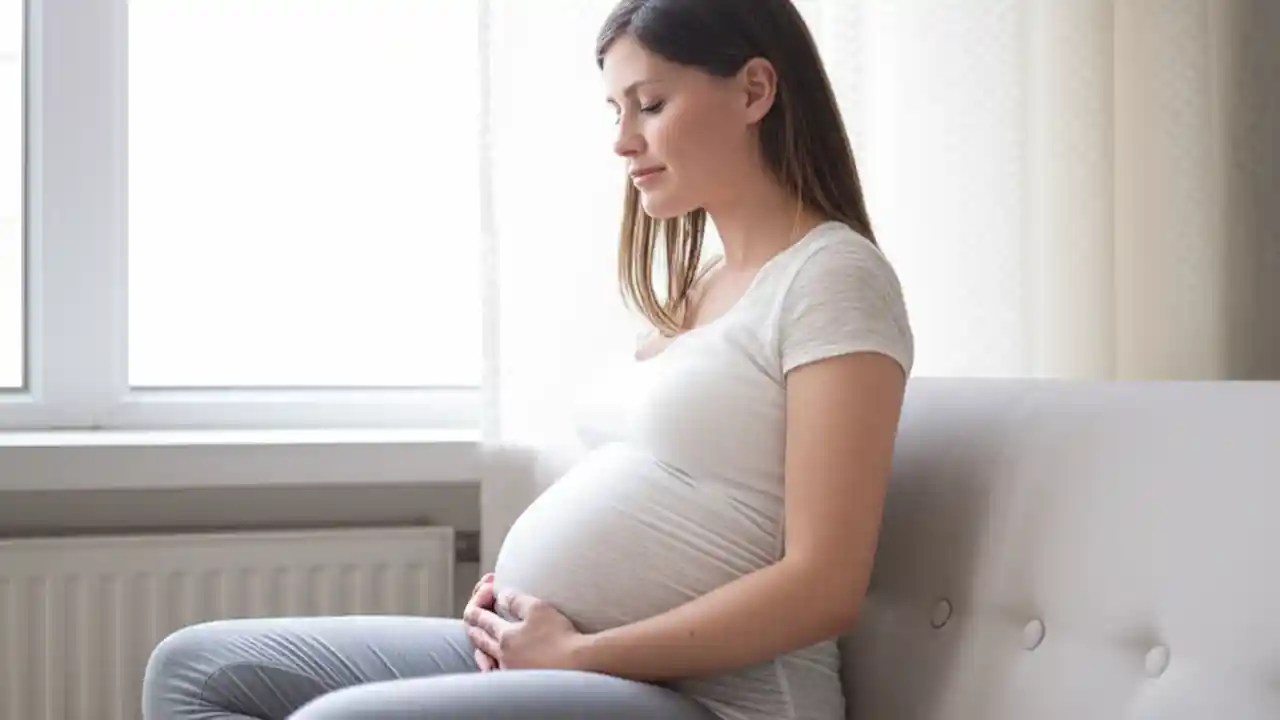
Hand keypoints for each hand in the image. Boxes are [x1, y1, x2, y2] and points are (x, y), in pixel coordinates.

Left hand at [463, 588, 588, 670]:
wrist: (578, 664)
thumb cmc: (560, 636)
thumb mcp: (538, 608)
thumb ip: (516, 600)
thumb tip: (502, 595)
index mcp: (505, 636)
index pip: (482, 618)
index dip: (478, 603)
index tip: (481, 594)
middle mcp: (503, 655)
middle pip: (479, 638)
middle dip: (473, 622)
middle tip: (472, 613)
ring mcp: (510, 670)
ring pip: (485, 657)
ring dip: (478, 645)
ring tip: (477, 639)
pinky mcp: (520, 681)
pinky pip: (495, 672)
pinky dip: (488, 664)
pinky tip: (493, 663)